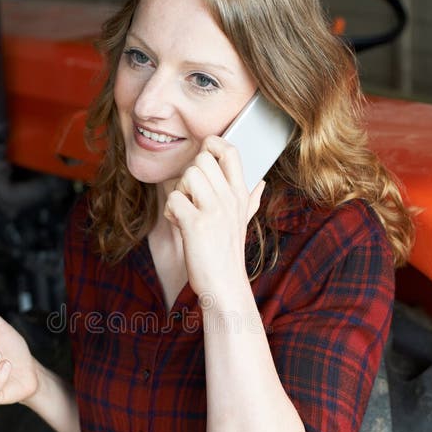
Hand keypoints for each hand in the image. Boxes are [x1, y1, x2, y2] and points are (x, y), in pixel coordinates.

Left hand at [163, 135, 264, 298]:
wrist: (224, 286)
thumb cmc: (228, 254)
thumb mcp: (243, 223)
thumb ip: (250, 201)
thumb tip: (261, 183)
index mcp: (240, 194)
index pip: (230, 151)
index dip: (212, 145)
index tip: (202, 160)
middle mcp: (230, 199)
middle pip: (202, 159)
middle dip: (188, 175)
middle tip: (190, 198)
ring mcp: (215, 210)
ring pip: (188, 174)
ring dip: (179, 192)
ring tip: (185, 211)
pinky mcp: (197, 224)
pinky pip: (174, 199)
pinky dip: (170, 212)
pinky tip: (178, 224)